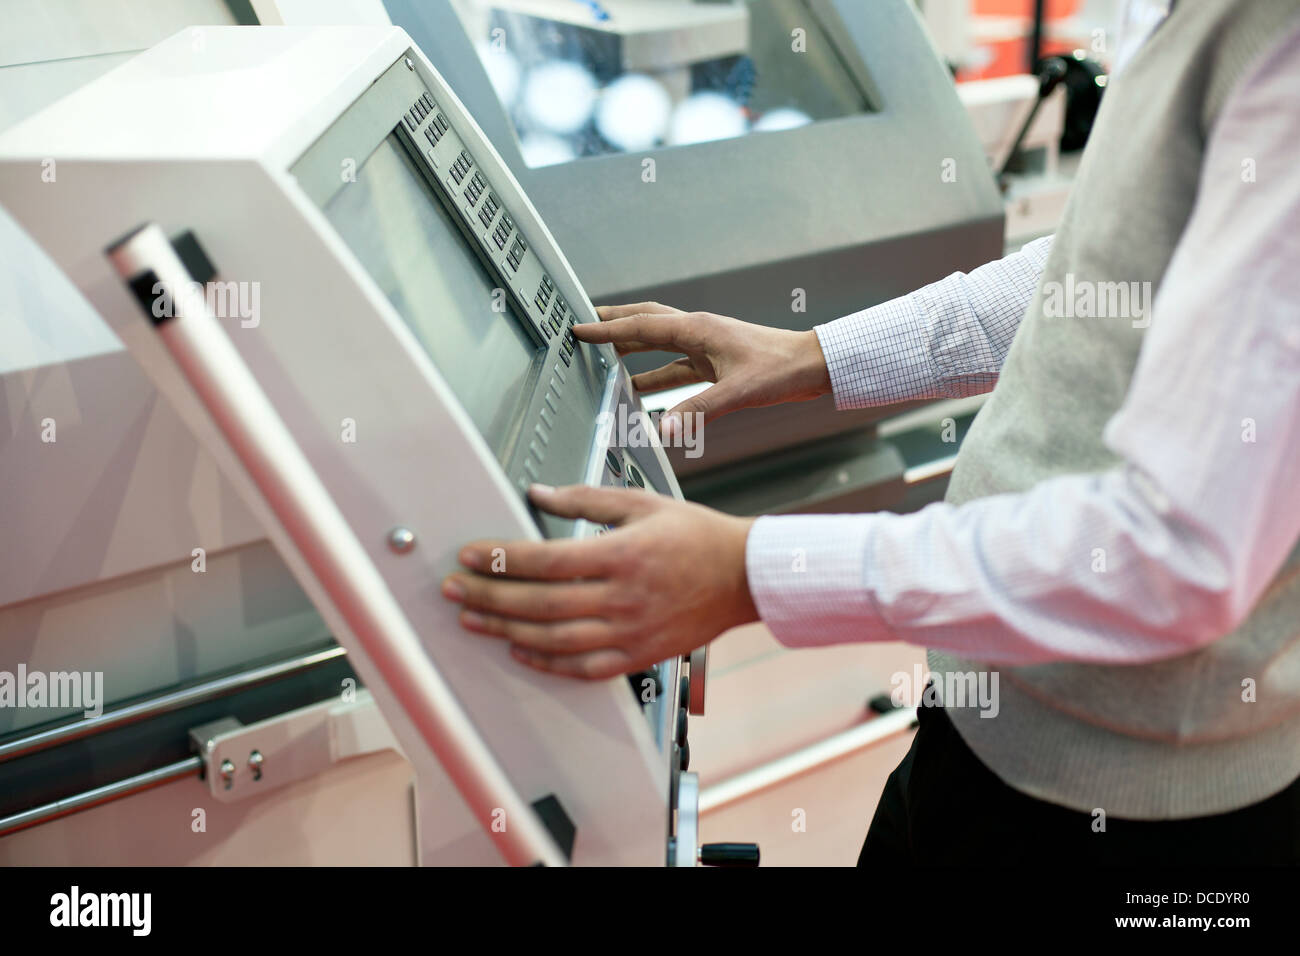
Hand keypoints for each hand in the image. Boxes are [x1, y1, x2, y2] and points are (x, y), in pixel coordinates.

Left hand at [440, 484, 758, 678]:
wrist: (744, 577)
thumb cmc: (698, 537)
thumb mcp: (642, 503)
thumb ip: (586, 498)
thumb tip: (539, 493)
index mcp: (622, 555)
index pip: (546, 560)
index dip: (501, 559)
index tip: (470, 555)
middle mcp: (623, 597)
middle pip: (540, 603)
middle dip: (490, 596)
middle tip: (455, 589)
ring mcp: (631, 631)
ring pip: (555, 640)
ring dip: (507, 630)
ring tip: (473, 619)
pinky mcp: (639, 655)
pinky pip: (584, 668)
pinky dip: (547, 663)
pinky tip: (521, 649)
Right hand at [574, 302, 831, 438]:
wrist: (815, 366)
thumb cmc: (783, 370)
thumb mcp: (736, 392)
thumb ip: (697, 411)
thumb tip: (662, 429)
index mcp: (698, 330)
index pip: (641, 327)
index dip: (607, 330)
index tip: (580, 329)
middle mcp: (699, 332)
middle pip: (645, 323)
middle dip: (613, 324)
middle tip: (585, 326)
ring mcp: (706, 346)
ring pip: (658, 344)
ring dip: (631, 350)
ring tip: (603, 359)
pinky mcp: (715, 363)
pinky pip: (674, 365)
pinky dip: (653, 373)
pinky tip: (642, 389)